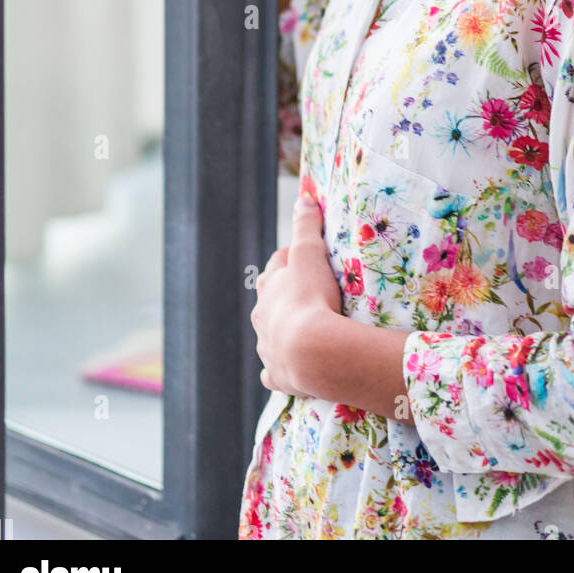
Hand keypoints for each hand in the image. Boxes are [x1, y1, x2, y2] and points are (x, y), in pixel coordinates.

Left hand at [250, 194, 342, 396]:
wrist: (311, 350)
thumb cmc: (310, 296)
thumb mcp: (310, 253)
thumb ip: (306, 226)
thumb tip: (304, 198)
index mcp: (268, 285)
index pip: (278, 265)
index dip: (294, 260)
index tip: (312, 260)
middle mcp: (261, 314)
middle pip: (271, 299)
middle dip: (286, 296)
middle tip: (312, 295)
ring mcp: (266, 345)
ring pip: (270, 334)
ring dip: (284, 330)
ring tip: (307, 330)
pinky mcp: (276, 374)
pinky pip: (273, 370)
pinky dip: (279, 367)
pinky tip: (289, 366)